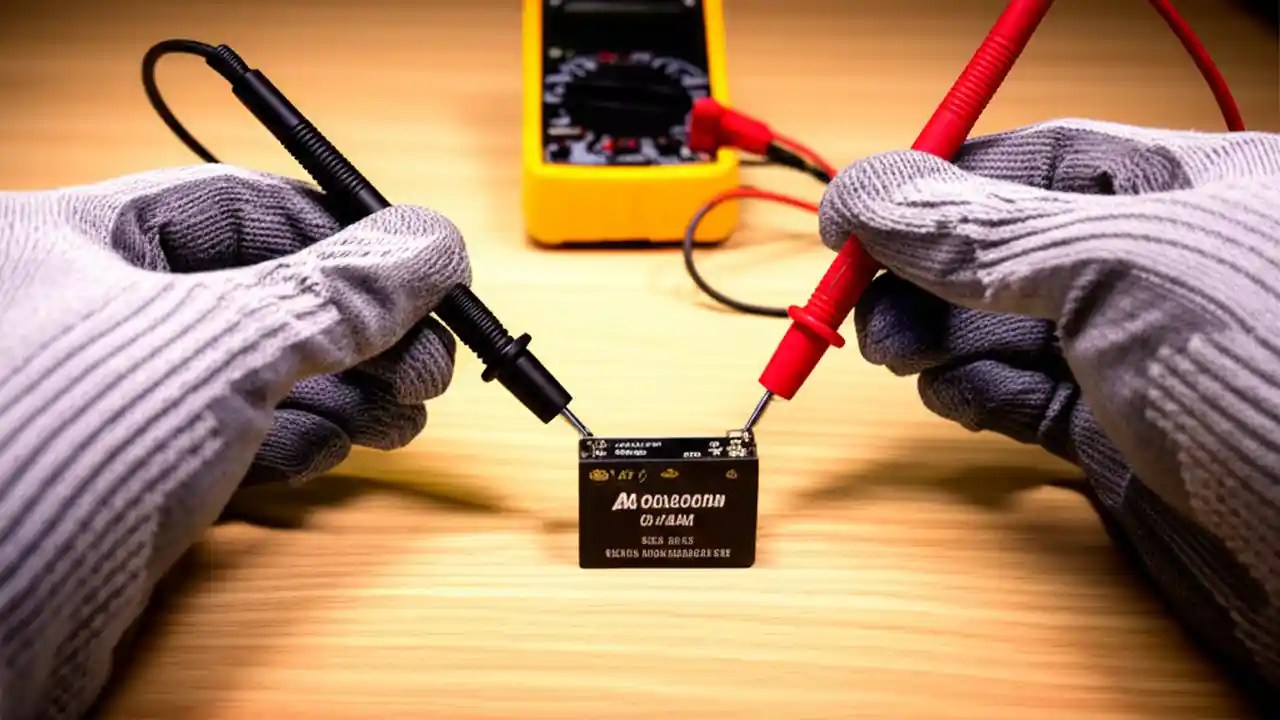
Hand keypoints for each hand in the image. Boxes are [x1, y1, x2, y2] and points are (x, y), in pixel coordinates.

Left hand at [0, 164, 468, 717]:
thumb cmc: (45, 458)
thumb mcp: (218, 348)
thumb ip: (334, 294)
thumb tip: (428, 247)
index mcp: (71, 241)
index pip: (241, 207)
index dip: (344, 237)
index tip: (421, 270)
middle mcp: (90, 311)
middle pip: (263, 293)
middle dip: (359, 331)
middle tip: (425, 361)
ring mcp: (115, 397)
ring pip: (259, 372)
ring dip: (344, 391)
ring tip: (400, 415)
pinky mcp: (135, 472)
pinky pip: (236, 435)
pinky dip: (296, 441)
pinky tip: (333, 451)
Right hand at [819, 119, 1278, 695]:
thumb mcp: (1119, 269)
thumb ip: (985, 233)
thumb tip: (874, 197)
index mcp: (1201, 191)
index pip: (1045, 160)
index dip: (947, 179)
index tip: (867, 208)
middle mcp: (1168, 272)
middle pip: (1010, 248)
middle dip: (928, 269)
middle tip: (868, 295)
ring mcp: (1143, 361)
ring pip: (1004, 329)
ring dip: (936, 335)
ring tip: (898, 350)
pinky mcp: (1122, 443)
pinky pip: (1020, 402)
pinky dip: (970, 396)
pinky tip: (948, 396)